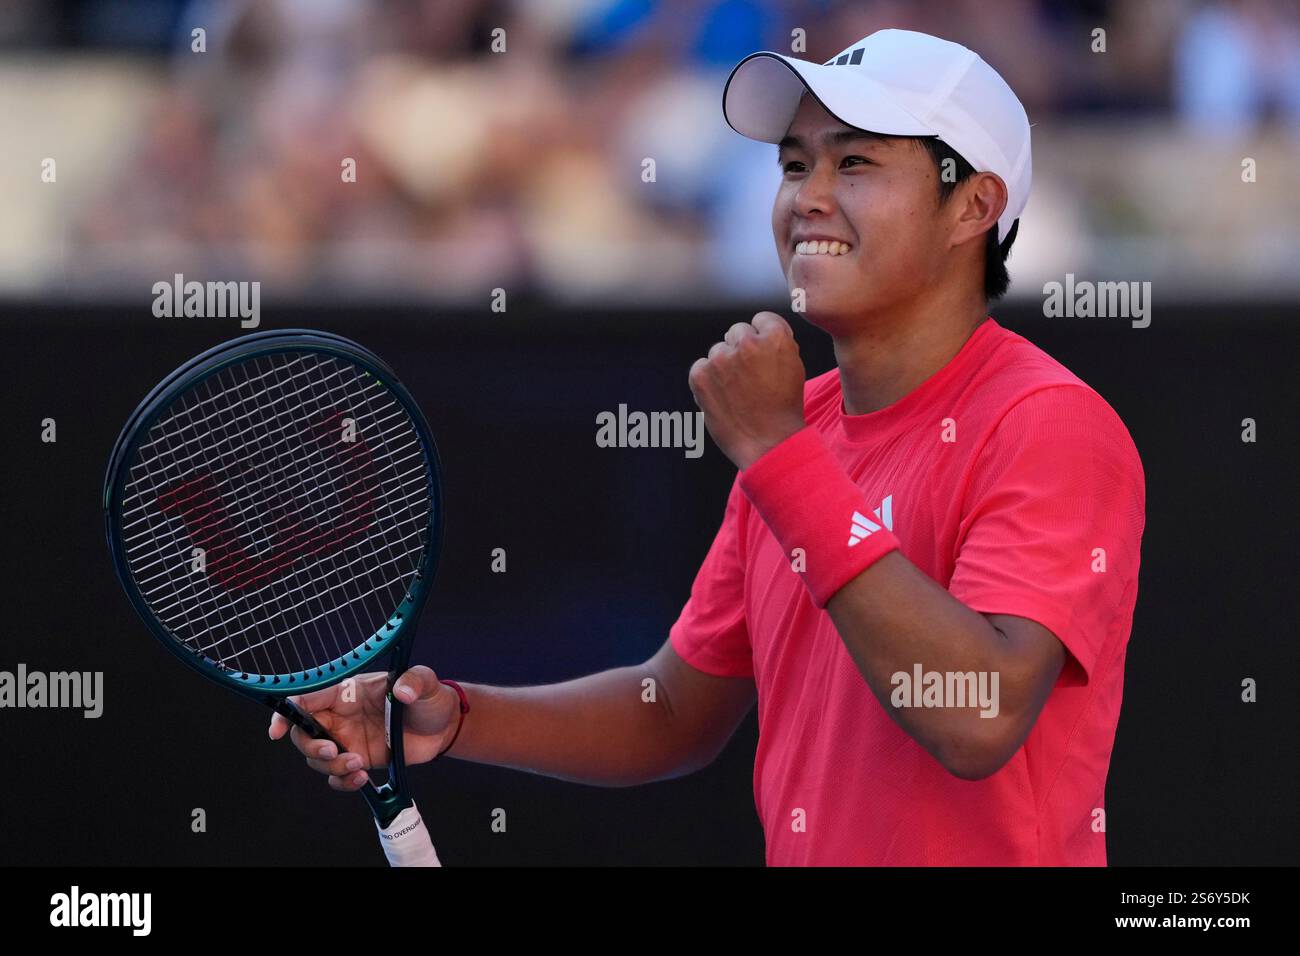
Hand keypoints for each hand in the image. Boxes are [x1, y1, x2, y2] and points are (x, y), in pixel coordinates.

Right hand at [268, 665, 460, 791]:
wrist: (443, 727)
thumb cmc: (429, 698)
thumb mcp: (426, 684)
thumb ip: (415, 682)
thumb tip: (402, 690)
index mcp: (347, 692)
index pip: (306, 698)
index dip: (286, 712)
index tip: (277, 730)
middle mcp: (340, 716)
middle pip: (303, 732)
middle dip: (310, 745)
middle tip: (333, 752)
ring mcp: (347, 740)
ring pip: (317, 758)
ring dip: (332, 767)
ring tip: (360, 765)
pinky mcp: (357, 760)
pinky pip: (336, 776)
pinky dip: (343, 782)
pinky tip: (362, 779)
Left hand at [688, 311, 806, 469]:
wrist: (768, 442)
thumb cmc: (784, 408)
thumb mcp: (793, 366)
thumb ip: (776, 343)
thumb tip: (758, 332)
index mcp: (775, 337)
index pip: (761, 320)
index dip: (763, 338)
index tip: (764, 356)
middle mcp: (746, 343)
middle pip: (737, 332)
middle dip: (742, 349)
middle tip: (750, 377)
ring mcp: (720, 359)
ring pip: (718, 350)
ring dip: (724, 366)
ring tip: (737, 392)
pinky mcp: (700, 375)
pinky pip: (700, 367)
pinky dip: (707, 380)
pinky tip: (722, 397)